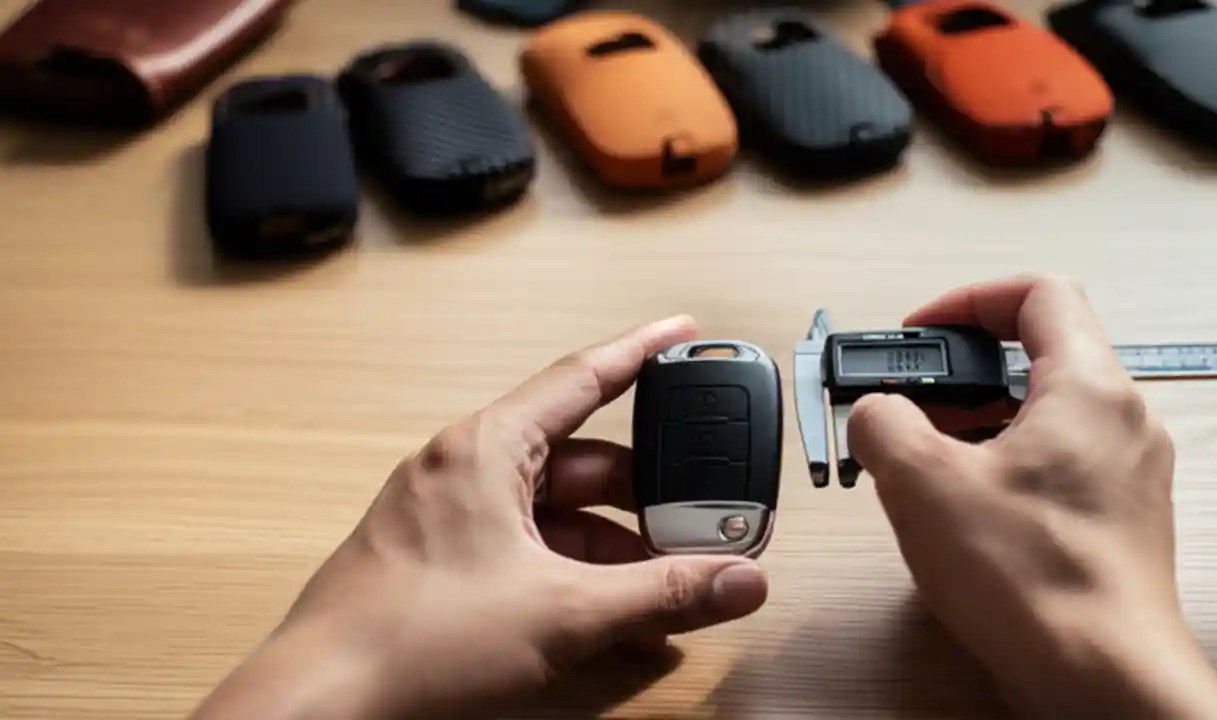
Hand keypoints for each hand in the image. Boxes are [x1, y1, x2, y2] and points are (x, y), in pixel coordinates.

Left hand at [191, 317, 768, 719]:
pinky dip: (575, 573)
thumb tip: (739, 580)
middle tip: (704, 518)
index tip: (682, 332)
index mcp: (487, 449)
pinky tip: (616, 616)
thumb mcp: (563, 612)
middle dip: (646, 496)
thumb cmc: (414, 640)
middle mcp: (466, 472)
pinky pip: (527, 548)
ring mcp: (450, 518)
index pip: (581, 377)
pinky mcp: (444, 563)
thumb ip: (662, 594)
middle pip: (581, 462)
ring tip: (669, 584)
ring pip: (555, 513)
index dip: (641, 352)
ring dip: (614, 546)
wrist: (321, 704)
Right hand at [848, 276, 1216, 718]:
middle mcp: (1121, 420)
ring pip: (1045, 413)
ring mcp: (1126, 473)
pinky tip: (959, 506)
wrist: (1099, 679)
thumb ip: (881, 422)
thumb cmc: (1036, 583)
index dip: (968, 300)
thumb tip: (873, 412)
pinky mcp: (1116, 519)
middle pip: (1039, 354)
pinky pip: (1056, 464)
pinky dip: (1002, 464)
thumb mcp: (922, 483)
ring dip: (976, 421)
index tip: (921, 333)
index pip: (1039, 293)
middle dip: (959, 373)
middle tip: (909, 401)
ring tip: (922, 458)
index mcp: (1088, 387)